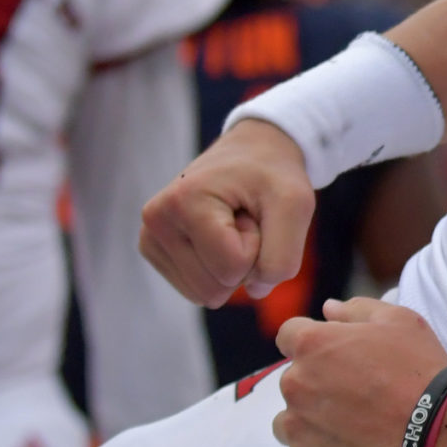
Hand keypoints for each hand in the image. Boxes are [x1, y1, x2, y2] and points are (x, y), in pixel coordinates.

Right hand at [139, 119, 316, 306]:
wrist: (252, 153)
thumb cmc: (273, 175)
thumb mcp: (296, 204)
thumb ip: (283, 256)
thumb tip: (255, 292)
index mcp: (183, 201)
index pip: (233, 266)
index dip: (259, 245)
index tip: (255, 212)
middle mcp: (156, 220)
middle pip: (215, 287)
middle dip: (244, 259)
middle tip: (245, 219)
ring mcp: (150, 237)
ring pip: (205, 294)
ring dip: (232, 264)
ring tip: (233, 224)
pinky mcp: (154, 250)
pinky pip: (197, 290)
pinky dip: (218, 269)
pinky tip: (219, 234)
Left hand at [273, 296, 446, 446]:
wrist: (436, 433)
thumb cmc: (420, 371)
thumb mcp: (400, 322)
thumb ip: (356, 310)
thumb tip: (328, 308)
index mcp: (312, 345)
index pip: (289, 336)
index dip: (314, 344)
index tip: (337, 358)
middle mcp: (294, 384)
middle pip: (293, 381)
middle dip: (317, 385)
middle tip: (358, 396)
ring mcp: (296, 428)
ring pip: (290, 421)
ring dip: (313, 421)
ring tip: (354, 428)